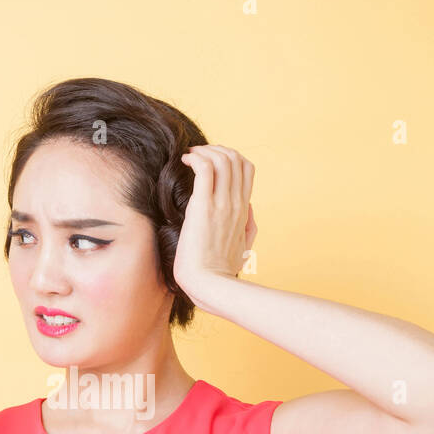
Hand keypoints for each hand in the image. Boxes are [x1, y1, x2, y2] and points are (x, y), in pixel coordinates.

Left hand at [173, 144, 256, 306]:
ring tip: (189, 157)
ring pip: (222, 158)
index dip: (229, 157)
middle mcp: (236, 203)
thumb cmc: (221, 271)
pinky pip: (205, 168)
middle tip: (196, 155)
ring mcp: (222, 204)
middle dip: (214, 149)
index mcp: (244, 210)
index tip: (210, 162)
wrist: (210, 285)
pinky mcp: (203, 207)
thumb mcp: (244, 247)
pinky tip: (184, 162)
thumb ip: (249, 226)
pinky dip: (195, 158)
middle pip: (235, 158)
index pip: (246, 168)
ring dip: (204, 150)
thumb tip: (249, 208)